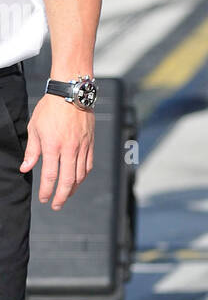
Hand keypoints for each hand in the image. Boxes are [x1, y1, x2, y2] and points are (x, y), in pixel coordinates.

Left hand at [20, 94, 94, 209]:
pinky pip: (88, 164)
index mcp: (52, 145)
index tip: (44, 199)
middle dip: (61, 196)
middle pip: (67, 180)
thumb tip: (26, 168)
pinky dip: (83, 175)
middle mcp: (69, 148)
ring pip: (80, 175)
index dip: (47, 190)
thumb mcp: (34, 128)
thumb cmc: (50, 108)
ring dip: (72, 188)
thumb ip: (32, 150)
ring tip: (66, 195)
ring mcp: (82, 146)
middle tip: (56, 206)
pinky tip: (78, 180)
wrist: (71, 93)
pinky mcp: (90, 143)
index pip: (50, 175)